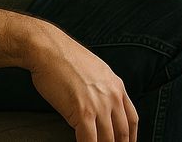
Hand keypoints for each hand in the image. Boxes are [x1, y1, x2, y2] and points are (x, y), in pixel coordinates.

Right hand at [29, 25, 137, 141]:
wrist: (48, 49)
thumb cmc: (65, 58)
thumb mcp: (95, 71)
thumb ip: (103, 90)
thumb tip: (101, 108)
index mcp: (117, 86)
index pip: (132, 120)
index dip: (131, 138)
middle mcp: (112, 96)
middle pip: (122, 133)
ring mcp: (99, 104)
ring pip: (108, 140)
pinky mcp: (83, 111)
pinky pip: (89, 140)